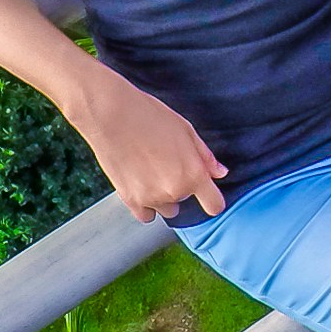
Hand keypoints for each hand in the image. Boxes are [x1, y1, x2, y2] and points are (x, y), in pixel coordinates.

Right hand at [64, 63, 228, 221]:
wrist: (110, 116)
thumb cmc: (149, 117)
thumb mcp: (186, 130)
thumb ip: (205, 157)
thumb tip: (220, 173)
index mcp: (193, 174)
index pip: (214, 205)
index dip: (213, 200)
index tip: (207, 194)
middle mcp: (174, 191)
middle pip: (186, 202)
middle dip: (182, 188)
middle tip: (168, 165)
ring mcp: (151, 198)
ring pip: (166, 209)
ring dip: (164, 197)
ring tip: (152, 172)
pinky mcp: (129, 200)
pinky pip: (145, 215)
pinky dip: (146, 205)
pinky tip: (141, 185)